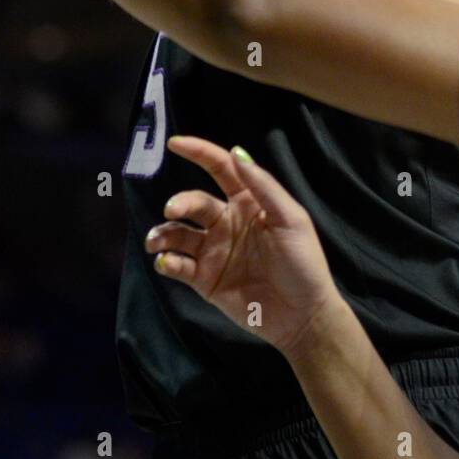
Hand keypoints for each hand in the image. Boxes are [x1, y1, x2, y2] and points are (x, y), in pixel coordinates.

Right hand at [145, 136, 343, 355]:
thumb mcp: (290, 218)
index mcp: (249, 202)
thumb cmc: (303, 262)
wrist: (302, 316)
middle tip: (171, 209)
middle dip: (179, 202)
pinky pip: (178, 266)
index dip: (199, 153)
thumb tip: (236, 152)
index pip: (220, 169)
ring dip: (163, 234)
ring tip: (156, 241)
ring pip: (178, 234)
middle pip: (194, 203)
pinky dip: (167, 262)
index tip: (175, 143)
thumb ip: (262, 186)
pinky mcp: (205, 280)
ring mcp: (214, 252)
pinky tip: (168, 263)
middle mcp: (227, 223)